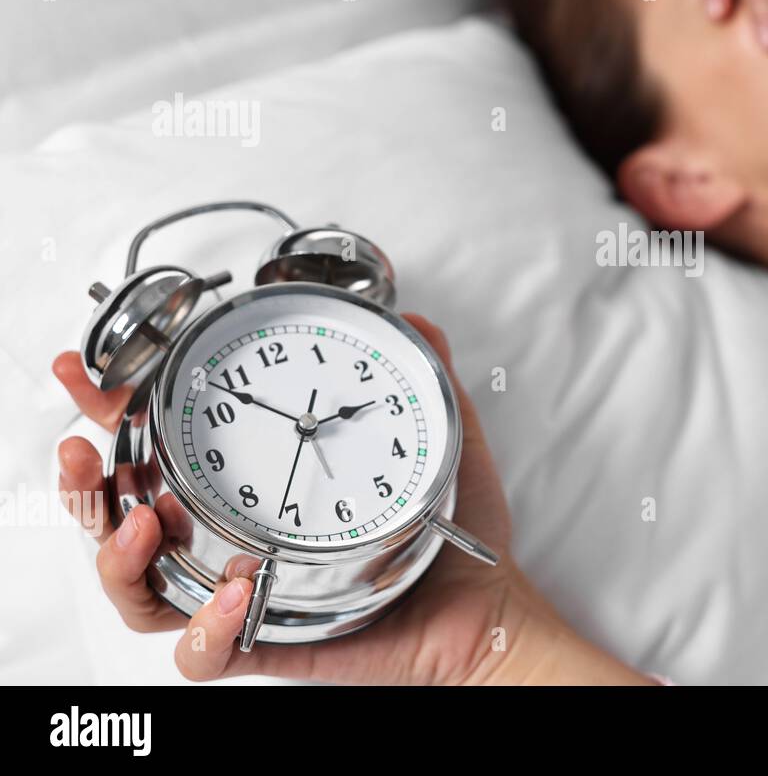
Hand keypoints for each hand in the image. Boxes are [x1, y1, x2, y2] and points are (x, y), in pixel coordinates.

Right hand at [53, 314, 653, 684]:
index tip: (88, 372)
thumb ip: (423, 374)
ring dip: (118, 554)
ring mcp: (239, 591)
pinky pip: (200, 652)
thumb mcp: (438, 438)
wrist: (484, 609)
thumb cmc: (452, 531)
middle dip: (82, 481)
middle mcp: (231, 536)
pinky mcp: (262, 643)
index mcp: (251, 483)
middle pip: (121, 513)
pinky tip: (233, 588)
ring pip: (136, 589)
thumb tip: (414, 316)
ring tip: (143, 523)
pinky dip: (204, 625)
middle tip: (81, 450)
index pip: (162, 441)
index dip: (112, 410)